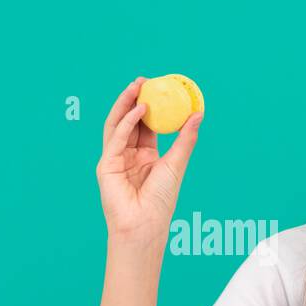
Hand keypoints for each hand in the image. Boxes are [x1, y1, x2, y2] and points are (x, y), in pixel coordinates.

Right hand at [95, 77, 203, 242]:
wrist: (146, 225)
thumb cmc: (161, 201)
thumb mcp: (176, 163)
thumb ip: (185, 139)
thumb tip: (198, 113)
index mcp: (145, 156)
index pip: (146, 125)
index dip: (151, 106)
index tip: (159, 88)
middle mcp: (128, 155)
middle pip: (129, 121)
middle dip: (135, 99)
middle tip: (145, 80)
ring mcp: (115, 159)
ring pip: (117, 124)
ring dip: (126, 104)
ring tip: (138, 86)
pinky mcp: (107, 165)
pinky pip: (116, 138)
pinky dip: (127, 122)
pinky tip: (140, 109)